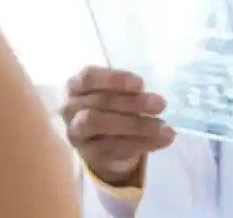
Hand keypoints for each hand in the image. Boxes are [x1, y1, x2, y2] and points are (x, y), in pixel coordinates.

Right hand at [60, 66, 175, 186]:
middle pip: (99, 102)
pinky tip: (162, 139)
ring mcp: (77, 133)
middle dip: (132, 103)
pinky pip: (113, 147)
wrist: (102, 142)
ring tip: (162, 126)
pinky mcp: (89, 154)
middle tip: (160, 104)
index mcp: (76, 85)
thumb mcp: (117, 94)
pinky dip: (142, 143)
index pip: (88, 77)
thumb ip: (131, 92)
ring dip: (135, 124)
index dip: (114, 79)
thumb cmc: (110, 108)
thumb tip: (157, 100)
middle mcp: (70, 108)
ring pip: (100, 124)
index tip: (141, 84)